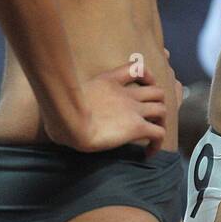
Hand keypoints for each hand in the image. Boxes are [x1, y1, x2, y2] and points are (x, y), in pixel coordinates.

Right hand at [44, 61, 167, 156]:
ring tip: (153, 134)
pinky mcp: (136, 127)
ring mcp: (134, 110)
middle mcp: (127, 94)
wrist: (69, 120)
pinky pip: (158, 133)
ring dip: (161, 122)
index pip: (138, 69)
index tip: (146, 85)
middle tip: (151, 116)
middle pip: (157, 92)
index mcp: (110, 81)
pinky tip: (150, 153)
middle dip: (158, 102)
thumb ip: (72, 94)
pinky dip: (158, 143)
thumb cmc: (60, 110)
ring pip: (162, 110)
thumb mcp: (69, 92)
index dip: (147, 76)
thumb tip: (58, 104)